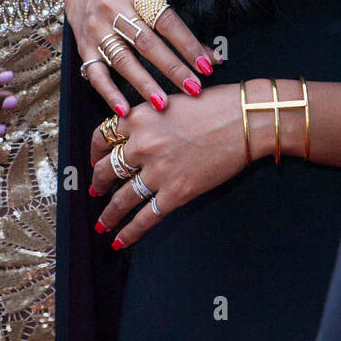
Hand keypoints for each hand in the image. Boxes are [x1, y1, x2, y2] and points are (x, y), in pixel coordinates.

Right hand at [64, 0, 217, 115]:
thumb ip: (178, 30)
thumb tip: (212, 58)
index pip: (167, 21)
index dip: (187, 45)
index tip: (206, 66)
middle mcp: (114, 9)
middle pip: (146, 42)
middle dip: (172, 68)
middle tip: (193, 88)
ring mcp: (97, 29)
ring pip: (123, 60)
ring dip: (144, 84)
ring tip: (163, 104)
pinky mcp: (84, 48)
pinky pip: (96, 74)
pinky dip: (110, 93)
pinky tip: (125, 110)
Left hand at [89, 84, 245, 248]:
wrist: (245, 119)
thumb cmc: (216, 104)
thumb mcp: (172, 100)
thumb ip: (150, 117)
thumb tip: (138, 133)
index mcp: (139, 117)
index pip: (102, 137)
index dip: (94, 153)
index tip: (95, 161)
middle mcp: (142, 144)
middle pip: (106, 170)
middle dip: (98, 184)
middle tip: (96, 191)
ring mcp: (158, 171)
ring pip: (121, 199)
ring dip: (109, 214)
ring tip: (102, 223)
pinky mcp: (176, 192)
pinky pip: (145, 217)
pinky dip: (130, 232)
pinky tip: (121, 240)